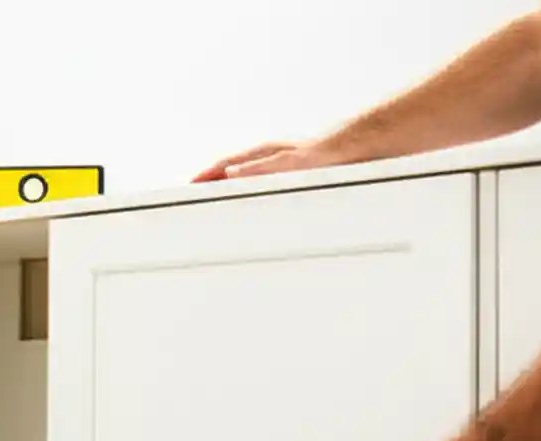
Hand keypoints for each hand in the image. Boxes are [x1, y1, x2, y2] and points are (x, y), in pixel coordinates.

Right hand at [190, 140, 342, 181]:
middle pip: (230, 167)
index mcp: (262, 154)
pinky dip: (245, 184)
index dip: (205, 177)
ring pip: (243, 172)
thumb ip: (257, 169)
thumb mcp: (286, 163)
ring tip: (216, 193)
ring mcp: (278, 160)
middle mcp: (267, 154)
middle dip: (210, 179)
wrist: (352, 146)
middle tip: (193, 191)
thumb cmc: (323, 154)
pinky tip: (252, 192)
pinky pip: (258, 177)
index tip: (188, 187)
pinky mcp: (290, 168)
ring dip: (226, 181)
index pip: (224, 165)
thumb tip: (228, 174)